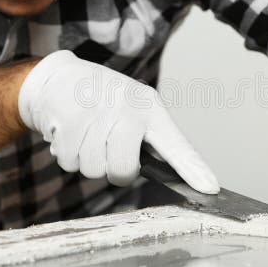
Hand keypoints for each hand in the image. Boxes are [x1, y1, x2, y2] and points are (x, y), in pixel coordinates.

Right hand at [17, 50, 218, 192]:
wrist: (58, 78)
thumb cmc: (101, 100)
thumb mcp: (132, 108)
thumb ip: (149, 138)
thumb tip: (172, 174)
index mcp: (149, 108)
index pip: (175, 144)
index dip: (193, 169)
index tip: (210, 188)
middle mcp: (128, 109)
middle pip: (123, 171)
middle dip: (113, 170)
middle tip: (107, 149)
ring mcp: (98, 114)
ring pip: (93, 170)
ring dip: (86, 160)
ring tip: (86, 135)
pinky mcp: (71, 121)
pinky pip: (70, 163)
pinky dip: (67, 154)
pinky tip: (70, 133)